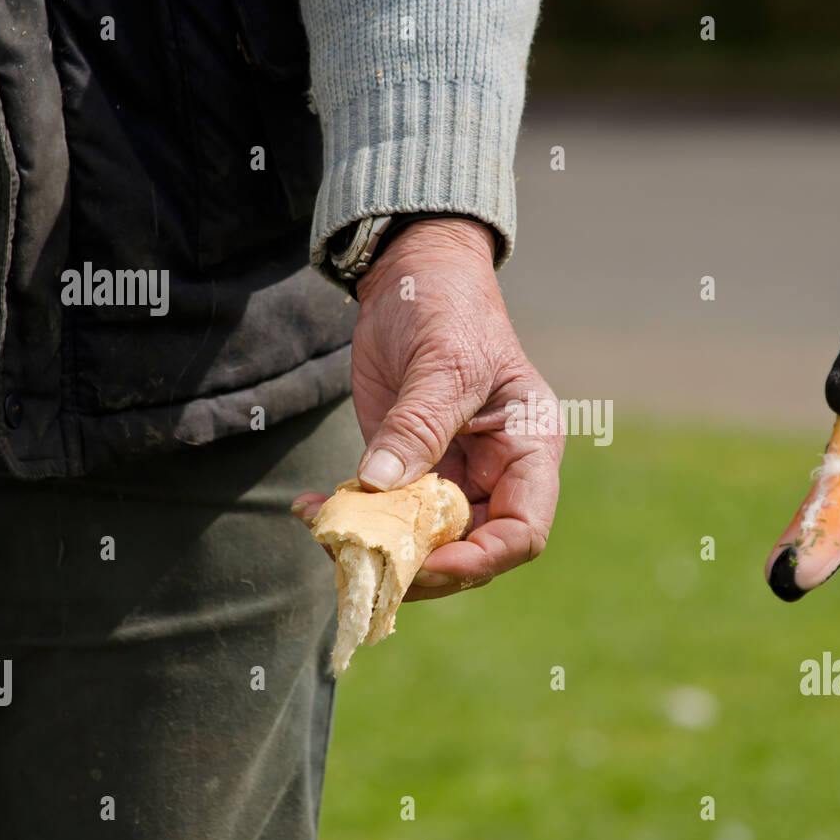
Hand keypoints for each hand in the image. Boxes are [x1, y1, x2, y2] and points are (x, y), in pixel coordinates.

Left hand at [291, 217, 563, 599]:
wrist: (411, 274)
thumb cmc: (448, 307)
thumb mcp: (442, 362)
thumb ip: (418, 425)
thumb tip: (380, 486)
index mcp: (527, 448)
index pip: (523, 530)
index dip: (482, 559)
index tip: (431, 561)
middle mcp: (495, 473)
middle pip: (471, 550)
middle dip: (421, 565)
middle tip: (367, 559)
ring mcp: (450, 475)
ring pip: (423, 542)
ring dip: (377, 549)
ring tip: (328, 534)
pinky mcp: (407, 469)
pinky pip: (384, 515)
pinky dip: (350, 522)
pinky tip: (312, 510)